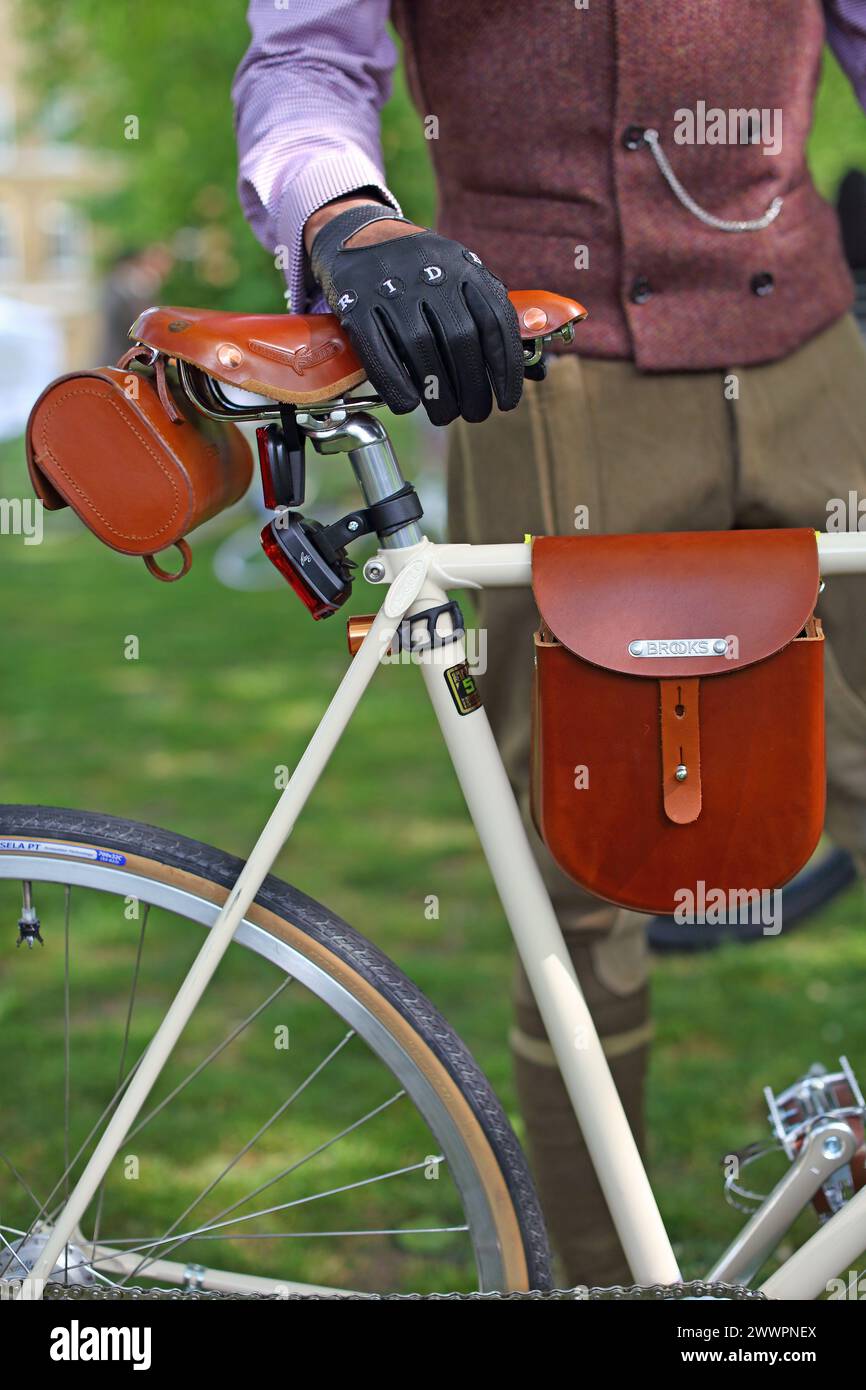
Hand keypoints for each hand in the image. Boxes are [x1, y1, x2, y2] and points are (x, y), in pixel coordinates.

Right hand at [307, 201, 523, 425]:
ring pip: (421, 349)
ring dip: (437, 393)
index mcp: (463, 266)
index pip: (496, 321)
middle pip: (460, 340)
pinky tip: (409, 403)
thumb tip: (530, 367)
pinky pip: (379, 351)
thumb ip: (487, 311)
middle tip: (475, 414)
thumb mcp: (457, 273)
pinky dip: (396, 384)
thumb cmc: (419, 270)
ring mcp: (391, 287)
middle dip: (473, 388)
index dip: (506, 368)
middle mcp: (430, 272)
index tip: (507, 401)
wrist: (356, 233)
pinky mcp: (356, 302)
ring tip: (444, 414)